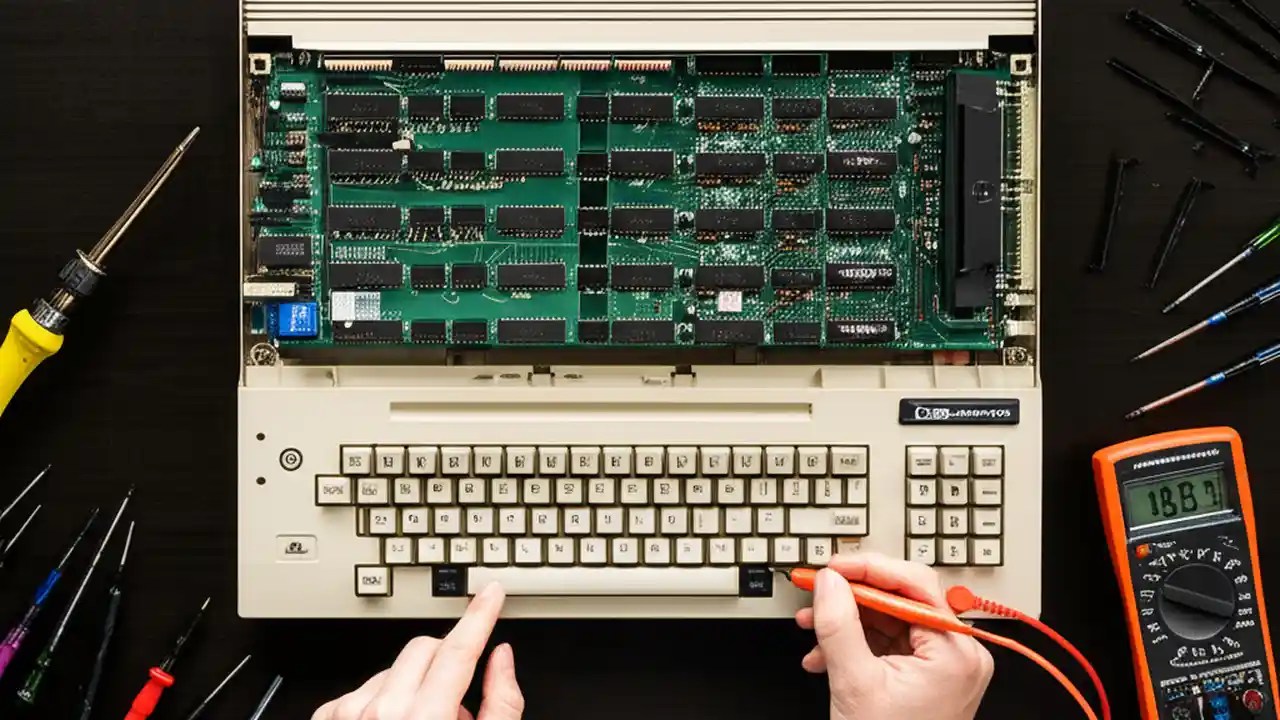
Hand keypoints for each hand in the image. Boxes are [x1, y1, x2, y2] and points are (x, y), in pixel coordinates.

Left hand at [312, 583, 523, 719]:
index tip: (492, 593)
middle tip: (458, 701)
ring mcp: (347, 717)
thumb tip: (501, 660)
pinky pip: (362, 689)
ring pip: (393, 668)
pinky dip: (381, 701)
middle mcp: (381, 714)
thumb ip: (500, 705)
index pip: (459, 650)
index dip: (480, 616)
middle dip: (448, 660)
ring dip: (414, 686)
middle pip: (426, 649)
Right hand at [796, 553, 993, 719]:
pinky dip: (856, 645)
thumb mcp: (855, 682)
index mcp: (955, 652)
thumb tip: (831, 582)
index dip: (869, 569)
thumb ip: (839, 625)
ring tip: (813, 628)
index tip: (833, 567)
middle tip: (818, 593)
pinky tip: (825, 656)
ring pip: (890, 620)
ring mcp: (944, 666)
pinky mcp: (927, 676)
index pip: (914, 584)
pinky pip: (890, 643)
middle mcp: (959, 653)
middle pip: (901, 600)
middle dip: (851, 599)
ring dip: (847, 623)